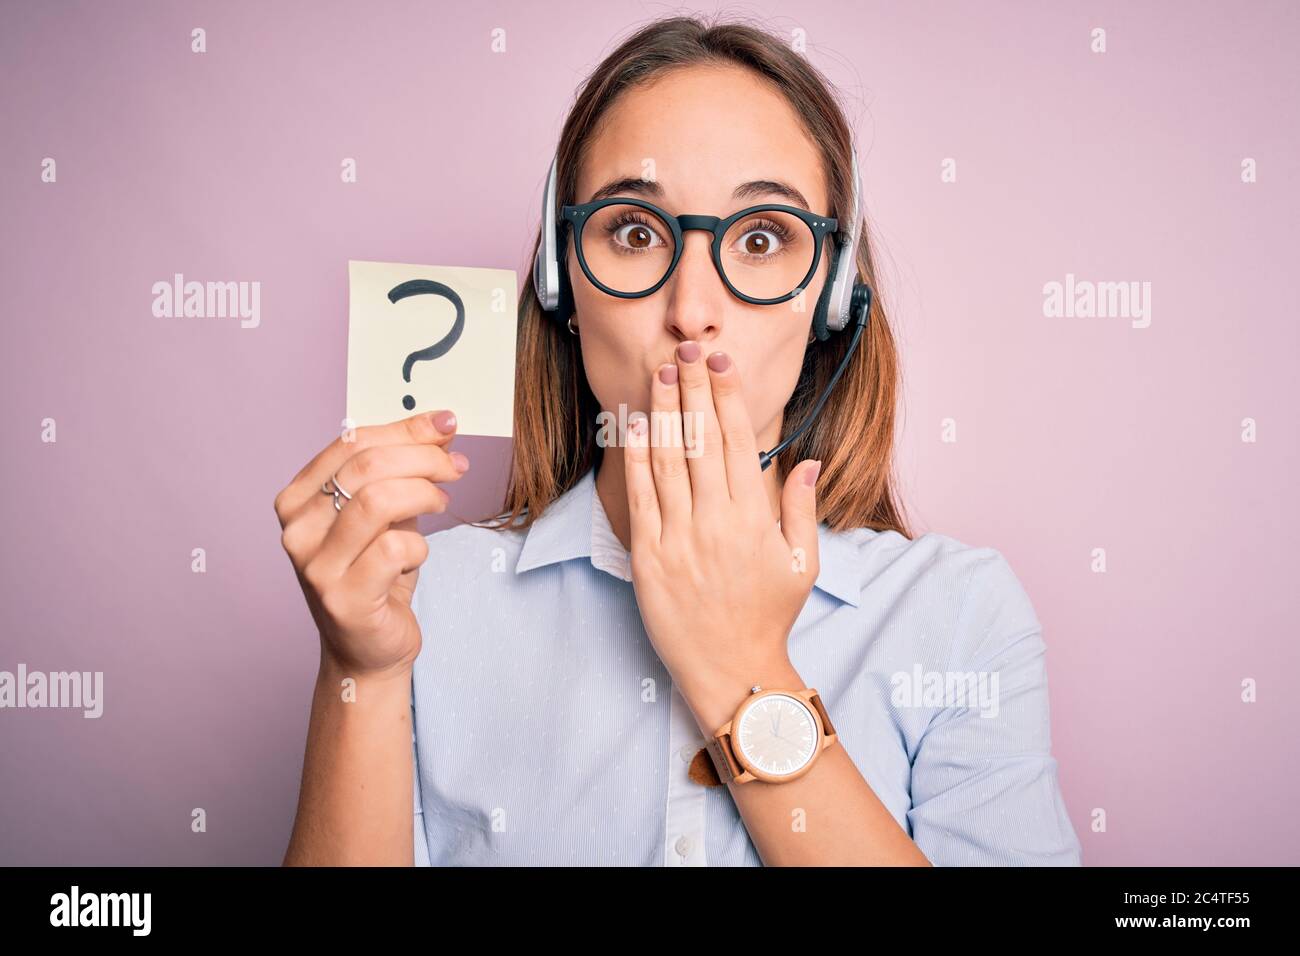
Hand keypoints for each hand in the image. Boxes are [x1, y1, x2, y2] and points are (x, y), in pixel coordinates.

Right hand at [274, 409, 467, 678]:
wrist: (368, 649)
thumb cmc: (378, 575)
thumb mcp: (387, 514)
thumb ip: (404, 470)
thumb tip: (442, 427)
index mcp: (298, 499)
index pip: (351, 442)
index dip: (406, 428)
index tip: (447, 423)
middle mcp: (296, 529)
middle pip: (366, 465)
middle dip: (423, 457)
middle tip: (457, 466)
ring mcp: (314, 565)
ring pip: (378, 500)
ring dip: (424, 495)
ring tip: (442, 503)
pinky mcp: (342, 597)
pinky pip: (393, 549)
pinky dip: (419, 546)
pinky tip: (416, 555)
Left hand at [622, 340, 821, 706]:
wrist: (733, 670)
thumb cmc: (770, 616)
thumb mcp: (802, 564)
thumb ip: (800, 509)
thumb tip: (805, 461)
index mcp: (754, 518)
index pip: (739, 442)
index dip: (728, 398)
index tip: (720, 364)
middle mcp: (716, 521)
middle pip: (701, 441)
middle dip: (693, 390)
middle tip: (685, 351)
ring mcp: (679, 538)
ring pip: (668, 461)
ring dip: (664, 412)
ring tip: (660, 374)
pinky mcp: (648, 557)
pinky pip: (641, 497)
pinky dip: (637, 458)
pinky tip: (637, 426)